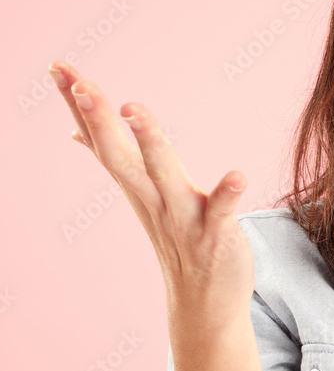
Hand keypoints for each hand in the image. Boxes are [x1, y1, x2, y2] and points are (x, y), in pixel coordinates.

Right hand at [49, 61, 254, 312]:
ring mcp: (183, 218)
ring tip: (134, 109)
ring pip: (163, 177)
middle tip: (82, 83)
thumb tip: (77, 133)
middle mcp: (153, 200)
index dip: (80, 105)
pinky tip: (239, 175)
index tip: (58, 66)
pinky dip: (228, 193)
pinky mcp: (216, 235)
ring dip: (149, 143)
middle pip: (121, 156)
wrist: (205, 304)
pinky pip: (222, 211)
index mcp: (138, 186)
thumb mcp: (143, 197)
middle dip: (99, 119)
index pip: (102, 140)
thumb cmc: (178, 241)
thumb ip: (117, 161)